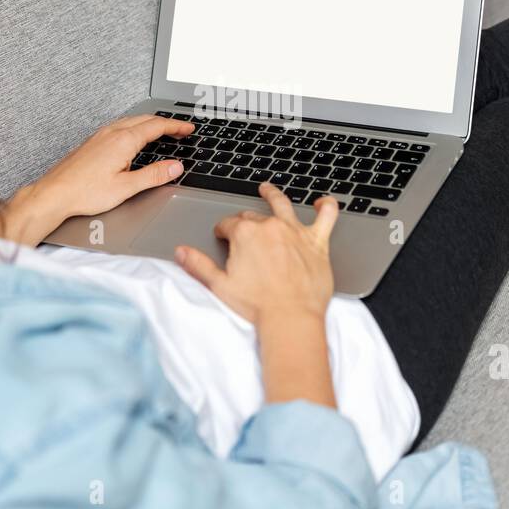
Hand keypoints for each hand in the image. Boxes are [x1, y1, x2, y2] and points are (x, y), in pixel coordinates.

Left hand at [0, 115, 192, 243]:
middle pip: (145, 120)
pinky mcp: (92, 142)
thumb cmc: (84, 192)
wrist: (54, 193)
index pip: (156, 126)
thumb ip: (153, 175)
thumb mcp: (126, 187)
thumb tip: (175, 167)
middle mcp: (111, 133)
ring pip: (131, 121)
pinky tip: (133, 137)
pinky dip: (135, 127)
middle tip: (180, 130)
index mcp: (123, 140)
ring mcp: (100, 136)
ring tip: (161, 132)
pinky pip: (119, 126)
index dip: (176, 126)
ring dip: (149, 123)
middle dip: (166, 123)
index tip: (188, 128)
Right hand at [175, 182, 337, 327]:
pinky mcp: (317, 242)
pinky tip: (323, 202)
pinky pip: (327, 216)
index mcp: (245, 235)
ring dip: (273, 195)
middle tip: (243, 234)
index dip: (223, 231)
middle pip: (252, 217)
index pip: (229, 225)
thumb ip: (198, 265)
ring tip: (268, 190)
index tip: (222, 238)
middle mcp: (270, 227)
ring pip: (283, 205)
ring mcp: (295, 232)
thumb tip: (181, 252)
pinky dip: (326, 206)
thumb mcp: (219, 285)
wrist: (291, 318)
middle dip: (245, 223)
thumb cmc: (258, 306)